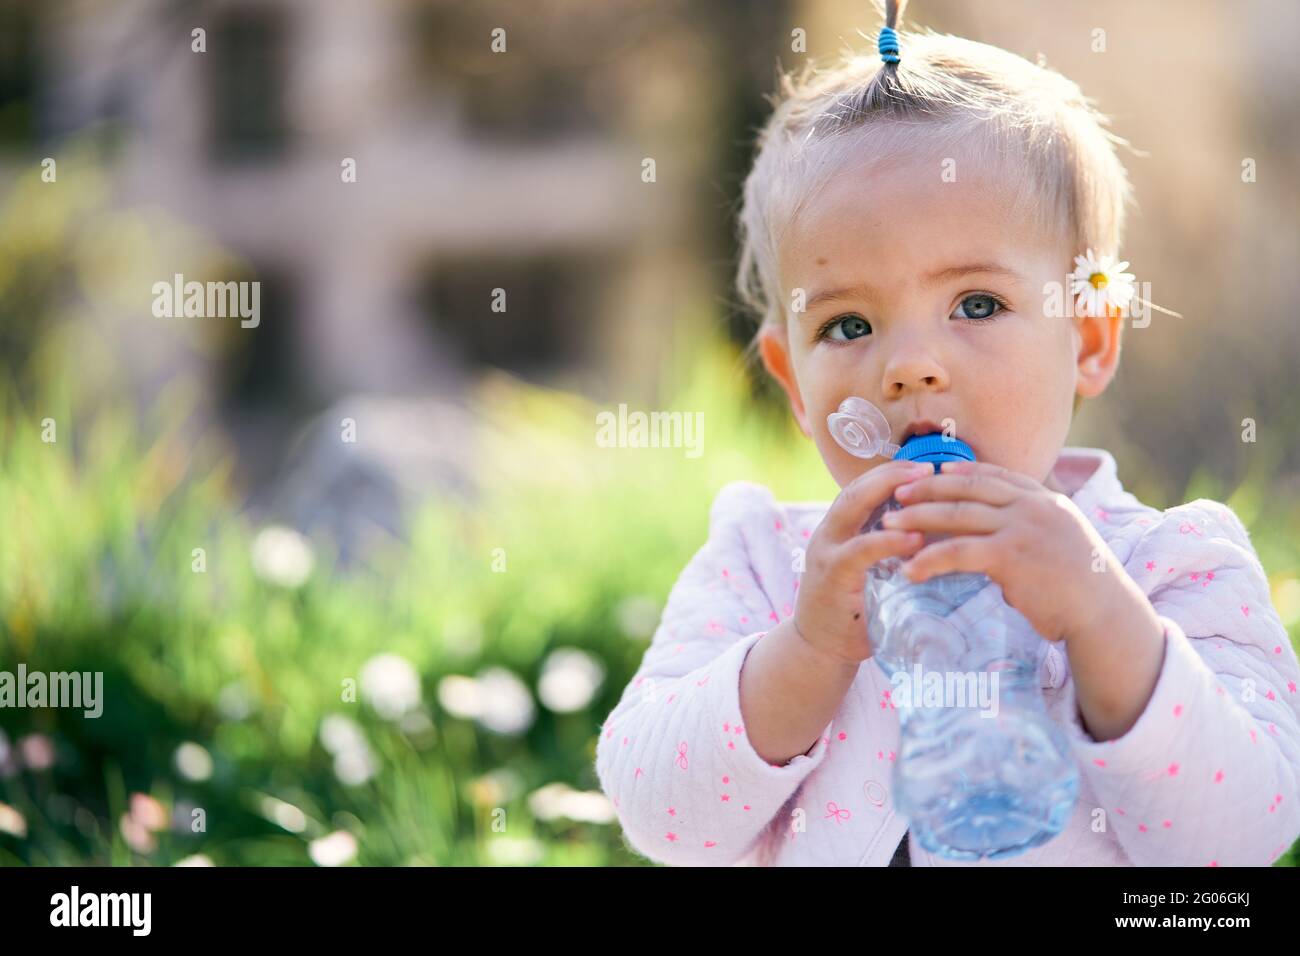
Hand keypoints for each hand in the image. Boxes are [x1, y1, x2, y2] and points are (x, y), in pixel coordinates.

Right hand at [794, 459, 933, 666]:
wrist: (820, 650)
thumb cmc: (856, 612)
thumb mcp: (872, 573)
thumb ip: (890, 552)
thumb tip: (938, 536)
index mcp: (840, 529)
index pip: (864, 487)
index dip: (894, 473)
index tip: (928, 466)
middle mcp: (829, 533)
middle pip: (858, 487)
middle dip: (894, 473)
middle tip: (930, 467)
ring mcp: (827, 551)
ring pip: (854, 506)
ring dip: (890, 492)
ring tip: (927, 488)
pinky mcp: (832, 576)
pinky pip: (860, 550)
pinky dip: (888, 541)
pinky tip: (916, 539)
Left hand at [881, 459, 1129, 643]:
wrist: (1104, 614)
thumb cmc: (1081, 588)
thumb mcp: (1058, 543)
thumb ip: (1026, 532)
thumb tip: (992, 545)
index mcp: (1045, 500)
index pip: (996, 475)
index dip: (961, 472)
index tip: (933, 470)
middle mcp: (1033, 506)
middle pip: (967, 488)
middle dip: (927, 488)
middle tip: (896, 494)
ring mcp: (1021, 528)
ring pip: (956, 515)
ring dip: (917, 518)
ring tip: (888, 527)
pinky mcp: (1010, 556)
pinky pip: (957, 552)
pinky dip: (928, 559)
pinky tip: (909, 569)